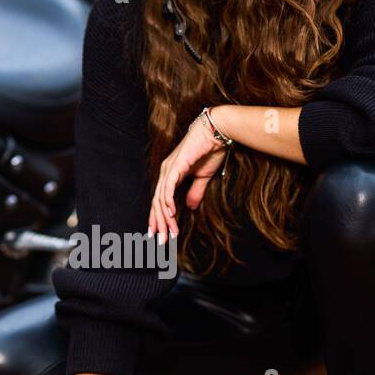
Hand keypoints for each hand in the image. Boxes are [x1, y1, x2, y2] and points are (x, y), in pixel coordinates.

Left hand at [148, 113, 225, 243]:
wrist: (217, 133)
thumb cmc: (210, 151)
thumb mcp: (202, 178)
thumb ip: (195, 192)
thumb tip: (190, 207)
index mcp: (170, 174)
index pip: (160, 200)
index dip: (158, 219)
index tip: (159, 235)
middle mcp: (166, 172)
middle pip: (157, 202)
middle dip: (159, 223)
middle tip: (160, 241)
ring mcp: (169, 168)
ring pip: (161, 198)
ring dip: (164, 218)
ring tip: (168, 233)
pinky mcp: (176, 166)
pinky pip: (168, 188)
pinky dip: (168, 202)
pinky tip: (170, 214)